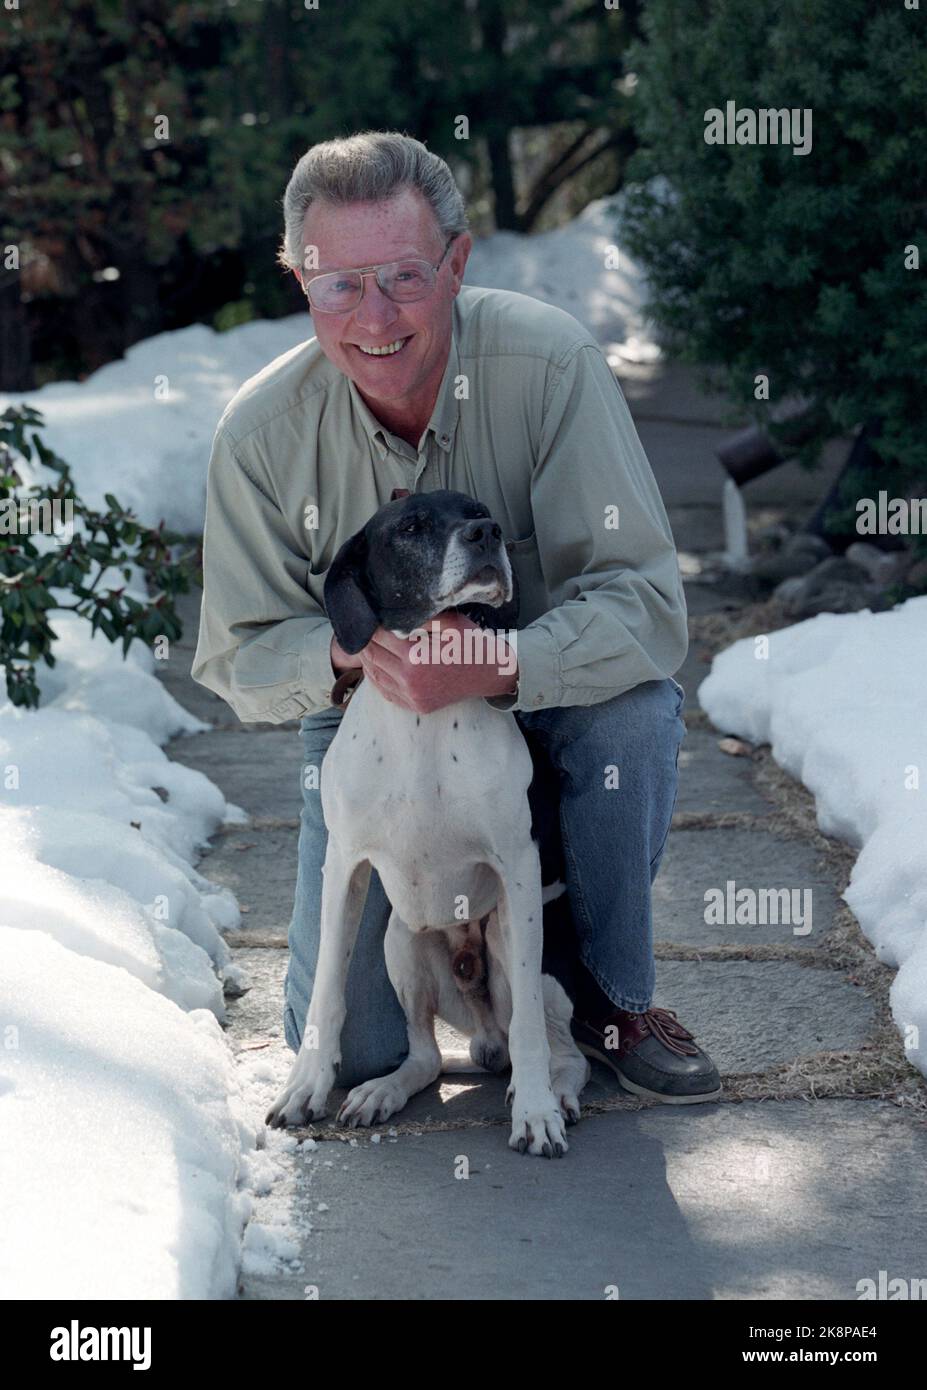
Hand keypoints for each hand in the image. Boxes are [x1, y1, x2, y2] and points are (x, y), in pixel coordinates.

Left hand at [340, 611, 516, 713]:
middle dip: (365, 640)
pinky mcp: (415, 705)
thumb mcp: (449, 622)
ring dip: (367, 658)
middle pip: (373, 655)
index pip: (379, 636)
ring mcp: (412, 696)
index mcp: (416, 657)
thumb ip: (418, 617)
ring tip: (365, 643)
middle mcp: (410, 680)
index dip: (371, 624)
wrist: (491, 674)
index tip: (367, 615)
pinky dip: (376, 677)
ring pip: (375, 674)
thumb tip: (390, 613)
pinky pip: (385, 691)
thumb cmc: (471, 643)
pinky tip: (376, 664)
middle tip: (361, 627)